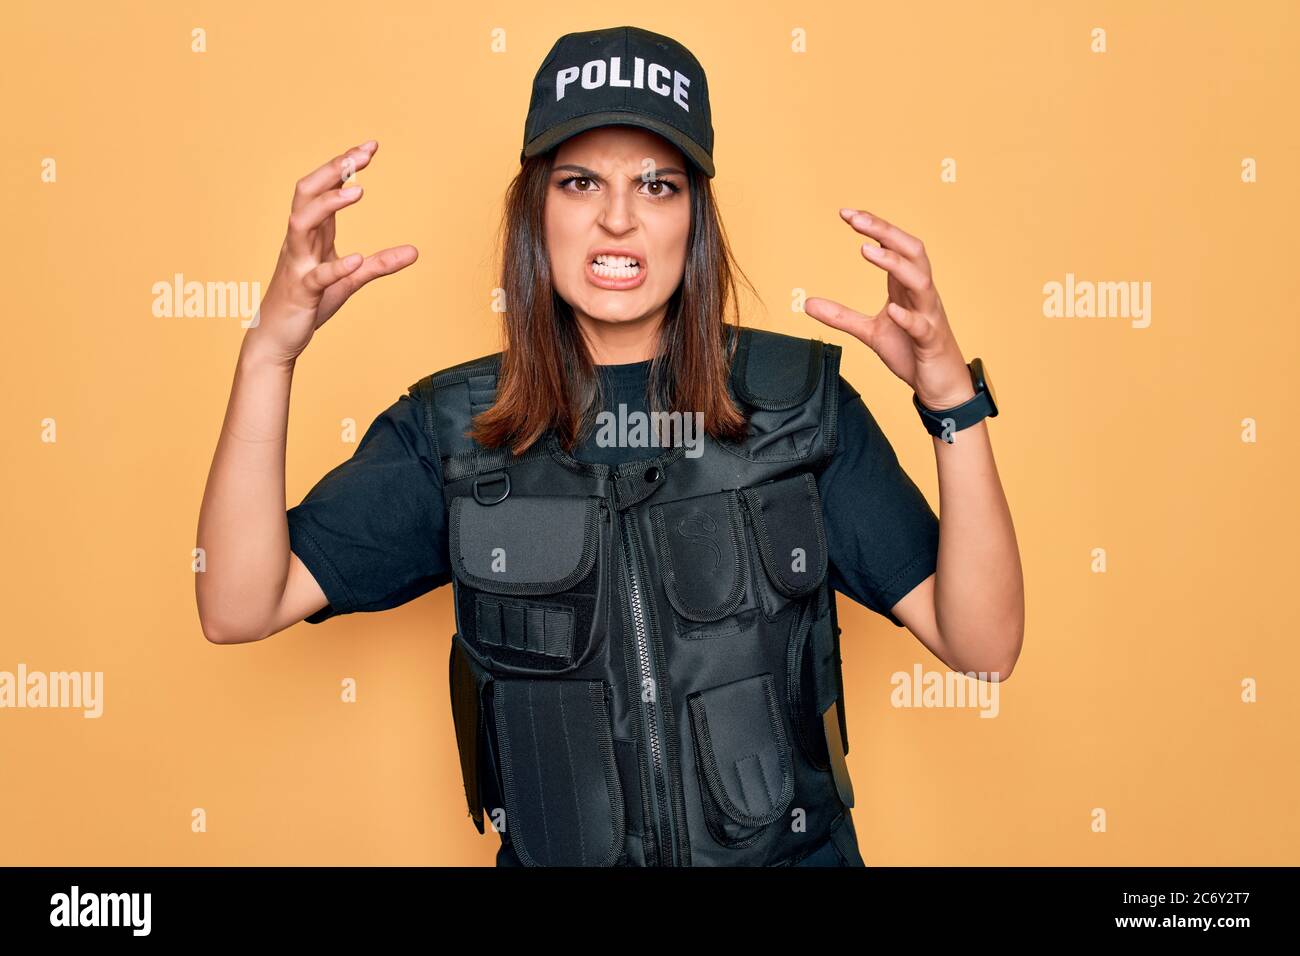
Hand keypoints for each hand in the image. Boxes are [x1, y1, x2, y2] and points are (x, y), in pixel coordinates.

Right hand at [248, 140, 418, 364]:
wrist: (276, 338)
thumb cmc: (308, 303)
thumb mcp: (350, 281)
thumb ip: (380, 264)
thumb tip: (415, 251)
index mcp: (311, 234)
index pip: (323, 188)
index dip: (344, 166)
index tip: (369, 147)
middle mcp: (299, 242)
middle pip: (306, 193)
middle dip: (332, 170)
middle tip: (360, 155)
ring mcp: (297, 265)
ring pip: (301, 223)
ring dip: (328, 204)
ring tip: (358, 191)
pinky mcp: (301, 292)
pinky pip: (317, 276)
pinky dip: (336, 266)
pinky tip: (356, 259)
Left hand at [804, 208, 973, 409]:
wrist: (941, 385)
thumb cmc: (911, 351)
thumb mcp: (870, 332)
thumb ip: (841, 316)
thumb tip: (807, 303)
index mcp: (906, 287)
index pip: (894, 247)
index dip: (873, 228)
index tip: (846, 214)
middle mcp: (921, 295)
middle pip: (911, 251)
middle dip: (885, 231)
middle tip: (856, 219)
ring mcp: (929, 316)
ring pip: (920, 282)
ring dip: (894, 264)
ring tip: (866, 250)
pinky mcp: (930, 342)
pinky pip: (922, 326)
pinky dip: (908, 317)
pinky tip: (893, 311)